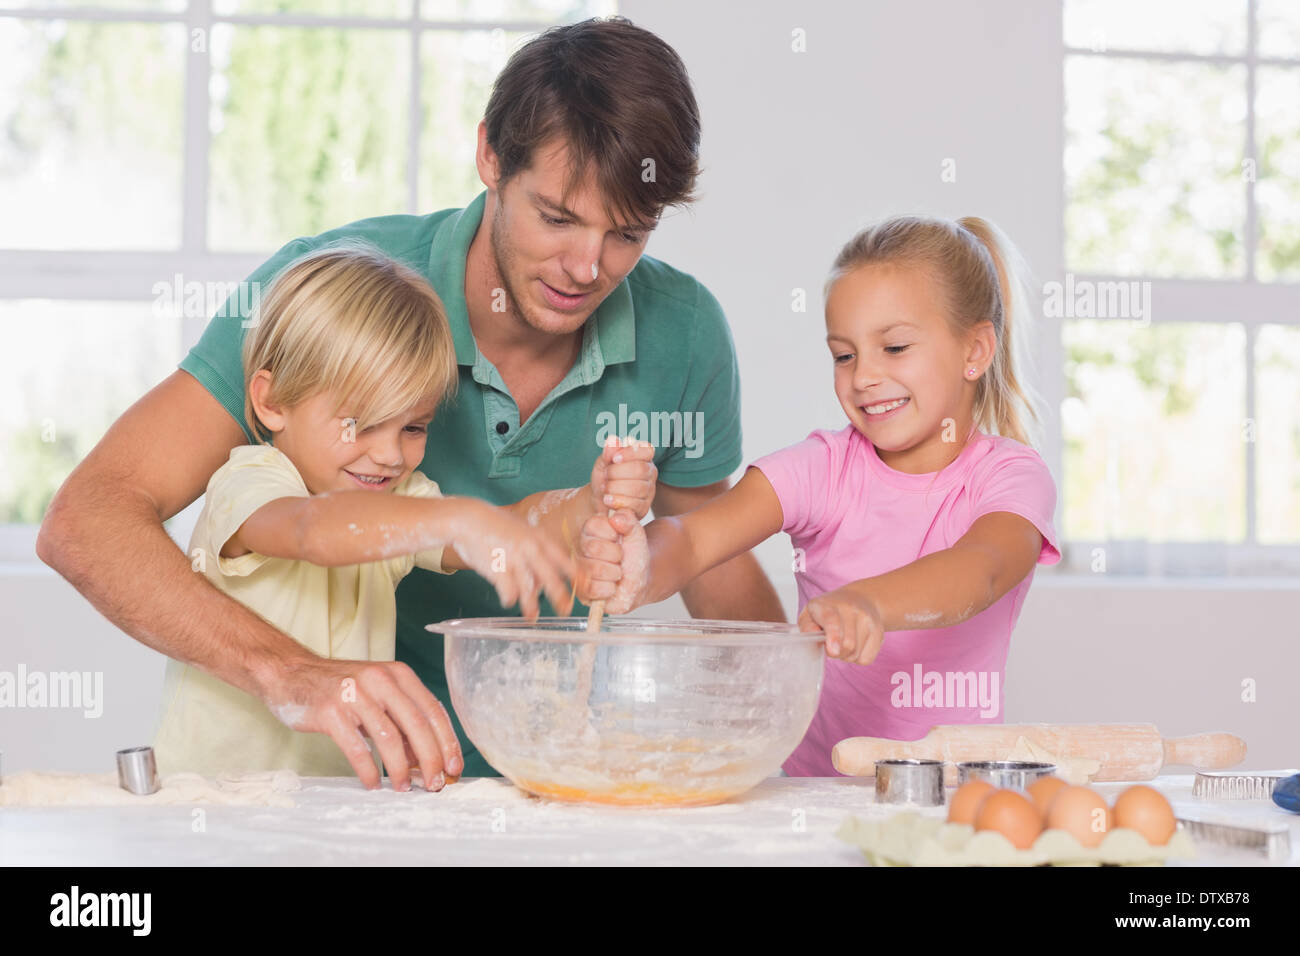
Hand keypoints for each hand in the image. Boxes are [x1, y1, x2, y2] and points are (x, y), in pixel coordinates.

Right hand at [265, 656, 461, 791]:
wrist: (291, 673)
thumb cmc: (340, 688)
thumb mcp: (377, 694)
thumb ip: (401, 720)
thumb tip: (425, 758)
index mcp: (398, 674)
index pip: (432, 710)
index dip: (447, 741)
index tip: (454, 767)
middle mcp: (380, 680)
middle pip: (416, 724)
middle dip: (430, 759)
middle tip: (435, 784)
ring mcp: (355, 694)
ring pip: (389, 738)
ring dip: (400, 769)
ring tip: (402, 788)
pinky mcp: (331, 711)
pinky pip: (356, 748)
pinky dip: (368, 770)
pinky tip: (372, 784)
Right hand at [448, 500, 575, 618]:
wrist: (468, 518)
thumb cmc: (496, 526)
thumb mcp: (522, 530)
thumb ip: (535, 549)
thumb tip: (544, 577)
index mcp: (538, 538)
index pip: (563, 558)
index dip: (577, 573)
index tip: (588, 585)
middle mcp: (530, 548)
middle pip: (550, 577)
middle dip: (560, 596)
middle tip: (566, 610)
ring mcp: (514, 558)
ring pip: (528, 589)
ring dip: (531, 605)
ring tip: (532, 617)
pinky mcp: (497, 569)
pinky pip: (508, 591)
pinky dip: (509, 599)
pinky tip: (508, 601)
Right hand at [577, 509, 647, 614]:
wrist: (641, 581)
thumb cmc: (634, 556)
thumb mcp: (636, 535)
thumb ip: (629, 521)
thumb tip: (616, 517)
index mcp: (591, 531)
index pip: (592, 525)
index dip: (611, 533)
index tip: (619, 538)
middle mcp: (581, 549)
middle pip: (593, 548)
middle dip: (616, 555)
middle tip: (620, 558)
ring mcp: (578, 569)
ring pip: (593, 569)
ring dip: (614, 573)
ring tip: (618, 572)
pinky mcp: (581, 591)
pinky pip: (592, 588)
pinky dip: (609, 589)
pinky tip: (612, 586)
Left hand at [590, 436, 656, 519]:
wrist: (599, 500)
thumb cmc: (605, 477)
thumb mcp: (603, 462)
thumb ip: (608, 452)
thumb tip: (612, 440)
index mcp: (642, 457)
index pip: (646, 450)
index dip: (630, 453)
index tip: (614, 459)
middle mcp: (649, 472)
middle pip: (640, 470)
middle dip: (617, 473)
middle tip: (605, 475)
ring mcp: (649, 490)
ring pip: (638, 488)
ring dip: (615, 488)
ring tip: (604, 488)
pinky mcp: (644, 507)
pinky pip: (635, 504)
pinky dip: (618, 501)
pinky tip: (608, 500)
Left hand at [798, 587, 885, 663]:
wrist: (860, 599)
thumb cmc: (828, 611)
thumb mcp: (810, 615)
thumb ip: (807, 627)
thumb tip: (813, 636)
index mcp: (827, 604)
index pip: (832, 620)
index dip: (833, 637)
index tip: (833, 651)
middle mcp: (850, 608)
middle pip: (847, 644)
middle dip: (836, 653)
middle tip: (831, 646)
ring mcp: (868, 619)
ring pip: (856, 654)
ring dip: (846, 656)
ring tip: (843, 643)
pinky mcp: (879, 631)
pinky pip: (867, 658)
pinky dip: (858, 658)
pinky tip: (855, 646)